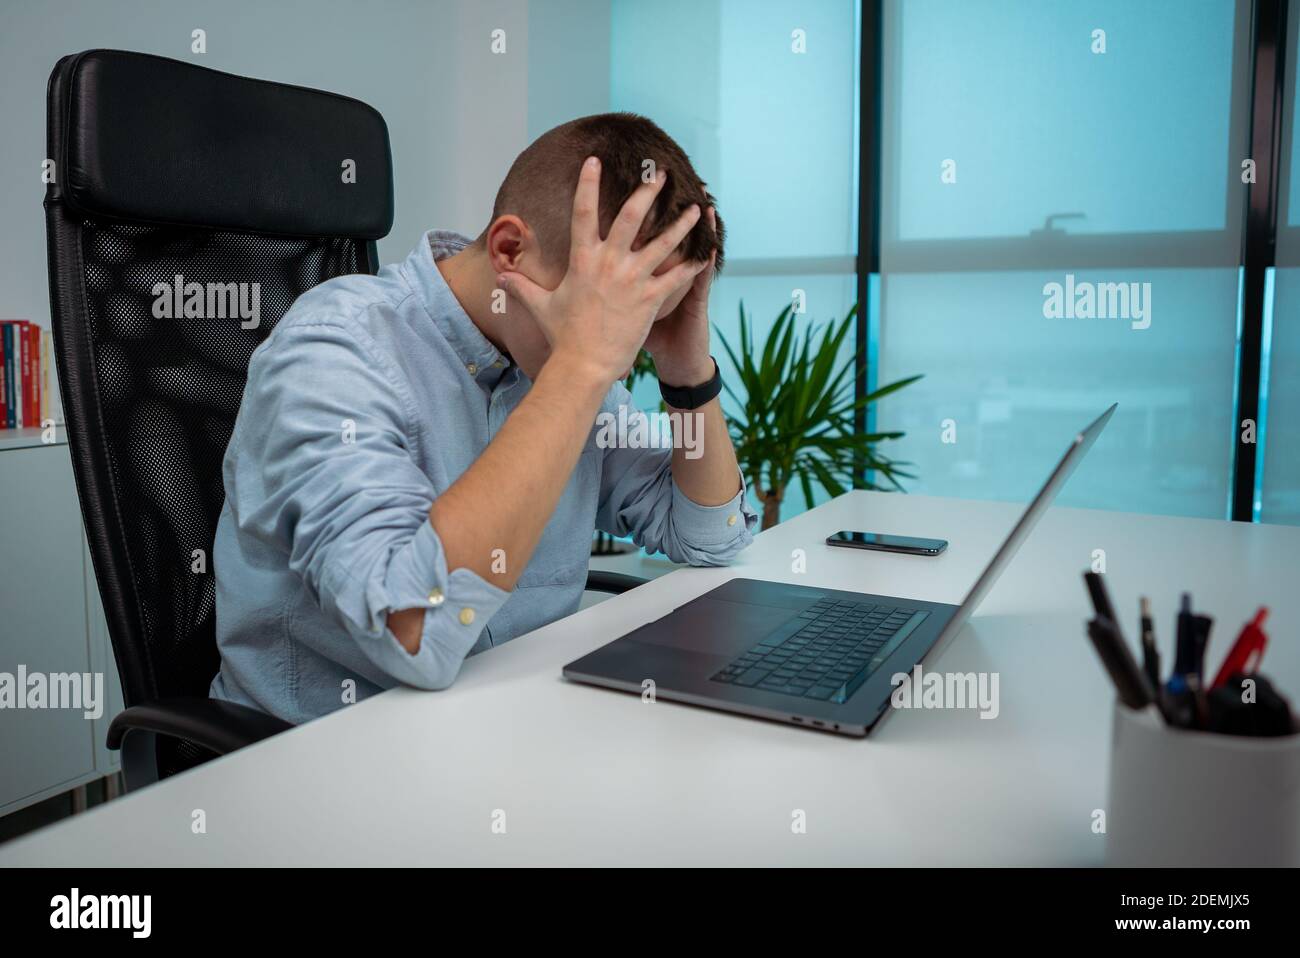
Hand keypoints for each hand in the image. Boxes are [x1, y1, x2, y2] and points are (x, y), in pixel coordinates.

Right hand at [496, 157, 706, 385]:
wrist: (583, 365)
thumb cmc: (562, 337)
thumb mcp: (541, 306)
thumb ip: (522, 287)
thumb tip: (501, 277)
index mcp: (582, 260)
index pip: (582, 212)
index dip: (587, 183)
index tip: (593, 161)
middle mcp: (609, 263)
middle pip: (631, 217)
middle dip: (648, 192)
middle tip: (662, 174)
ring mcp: (632, 279)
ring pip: (663, 242)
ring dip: (681, 223)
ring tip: (696, 207)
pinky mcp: (650, 299)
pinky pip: (676, 277)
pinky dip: (693, 265)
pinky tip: (708, 253)